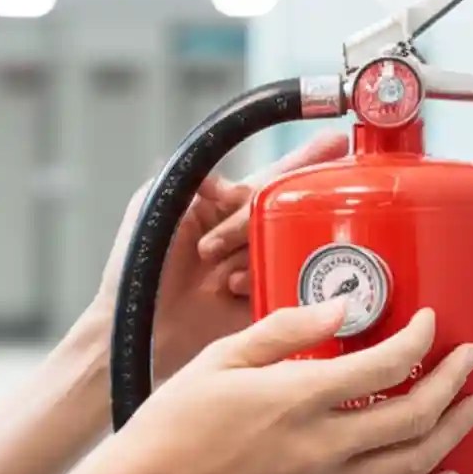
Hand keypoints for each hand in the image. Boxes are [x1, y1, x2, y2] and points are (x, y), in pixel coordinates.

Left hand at [92, 131, 350, 380]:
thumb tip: (229, 178)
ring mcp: (259, 266)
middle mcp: (247, 234)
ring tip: (219, 274)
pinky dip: (262, 279)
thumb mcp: (154, 207)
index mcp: (225, 208)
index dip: (307, 162)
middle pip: (282, 209)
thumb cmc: (136, 272)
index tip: (336, 145)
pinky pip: (285, 281)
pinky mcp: (266, 300)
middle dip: (261, 218)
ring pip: (284, 244)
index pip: (273, 178)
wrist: (136, 328)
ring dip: (254, 252)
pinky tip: (234, 288)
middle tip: (218, 244)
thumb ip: (191, 179)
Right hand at [105, 299, 472, 473]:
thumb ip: (287, 330)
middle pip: (415, 413)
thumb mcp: (224, 359)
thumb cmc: (175, 426)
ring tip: (471, 406)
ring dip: (453, 431)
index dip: (420, 339)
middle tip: (467, 359)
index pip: (387, 363)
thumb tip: (339, 309)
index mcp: (298, 398)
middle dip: (452, 381)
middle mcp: (321, 447)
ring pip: (414, 462)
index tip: (429, 323)